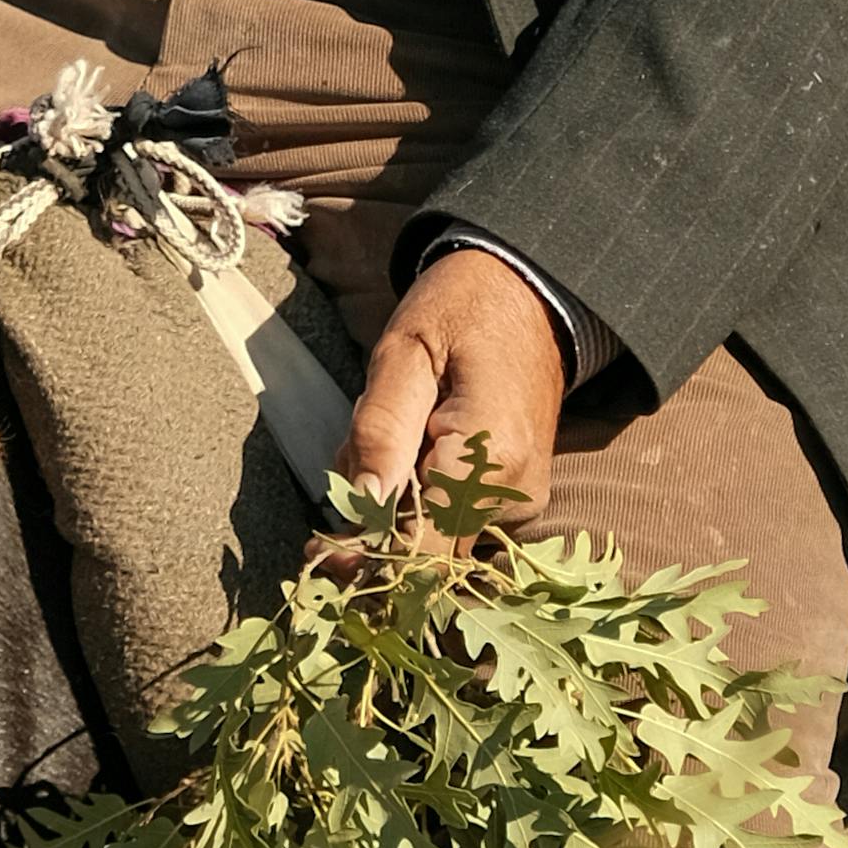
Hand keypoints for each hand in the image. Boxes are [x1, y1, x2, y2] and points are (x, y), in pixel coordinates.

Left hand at [338, 250, 573, 522]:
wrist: (529, 293)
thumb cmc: (462, 309)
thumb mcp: (405, 351)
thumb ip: (382, 429)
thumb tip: (362, 502)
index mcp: (490, 453)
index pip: (420, 544)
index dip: (366, 554)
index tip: (318, 549)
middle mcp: (514, 490)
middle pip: (424, 549)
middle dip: (371, 524)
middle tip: (342, 477)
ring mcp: (519, 498)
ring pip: (433, 538)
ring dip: (390, 508)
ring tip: (376, 445)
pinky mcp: (514, 497)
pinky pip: (452, 521)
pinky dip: (415, 500)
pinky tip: (403, 454)